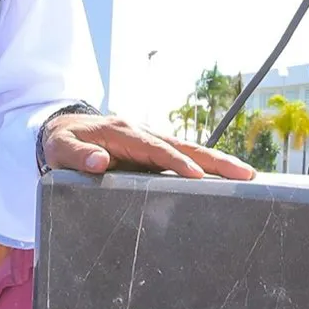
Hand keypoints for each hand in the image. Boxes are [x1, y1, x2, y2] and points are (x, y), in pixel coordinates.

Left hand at [42, 113, 254, 181]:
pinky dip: (205, 165)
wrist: (61, 129)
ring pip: (189, 151)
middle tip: (246, 174)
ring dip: (218, 163)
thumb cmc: (62, 142)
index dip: (178, 163)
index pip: (156, 150)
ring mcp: (150, 141)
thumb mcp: (61, 150)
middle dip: (216, 160)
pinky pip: (183, 157)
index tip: (198, 176)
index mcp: (124, 134)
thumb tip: (99, 163)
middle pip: (185, 147)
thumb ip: (77, 156)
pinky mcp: (153, 151)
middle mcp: (143, 134)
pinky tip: (223, 179)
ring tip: (247, 176)